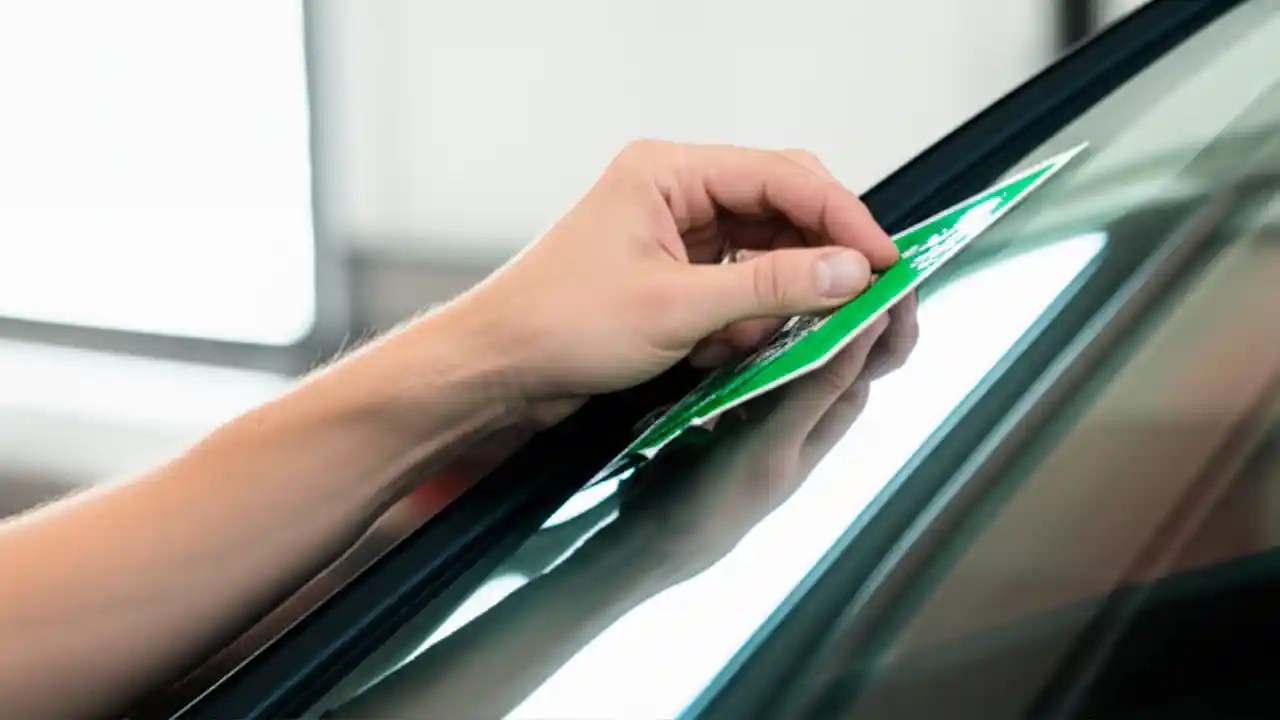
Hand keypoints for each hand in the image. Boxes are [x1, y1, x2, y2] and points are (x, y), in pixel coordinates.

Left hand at [444, 140, 896, 423]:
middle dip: (816, 260)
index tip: (884, 261)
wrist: (499, 370)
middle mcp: (676, 194)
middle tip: (860, 300)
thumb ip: (769, 287)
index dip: (842, 217)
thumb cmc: (559, 325)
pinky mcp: (674, 278)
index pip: (782, 177)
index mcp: (669, 172)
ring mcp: (676, 236)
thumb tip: (848, 272)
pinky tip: (728, 352)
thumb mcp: (675, 309)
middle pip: (780, 211)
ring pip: (762, 256)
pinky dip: (746, 323)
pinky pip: (737, 290)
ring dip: (776, 301)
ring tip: (769, 340)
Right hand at [593, 295, 918, 584]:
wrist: (647, 542)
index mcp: (825, 418)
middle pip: (834, 341)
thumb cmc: (716, 505)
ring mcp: (759, 400)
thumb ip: (818, 389)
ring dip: (789, 306)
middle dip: (838, 296)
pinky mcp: (722, 398)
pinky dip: (745, 328)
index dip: (891, 315)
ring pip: (788, 340)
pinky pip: (746, 353)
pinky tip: (732, 306)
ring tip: (779, 264)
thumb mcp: (772, 448)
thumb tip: (871, 326)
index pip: (874, 358)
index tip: (892, 269)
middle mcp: (800, 406)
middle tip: (823, 250)